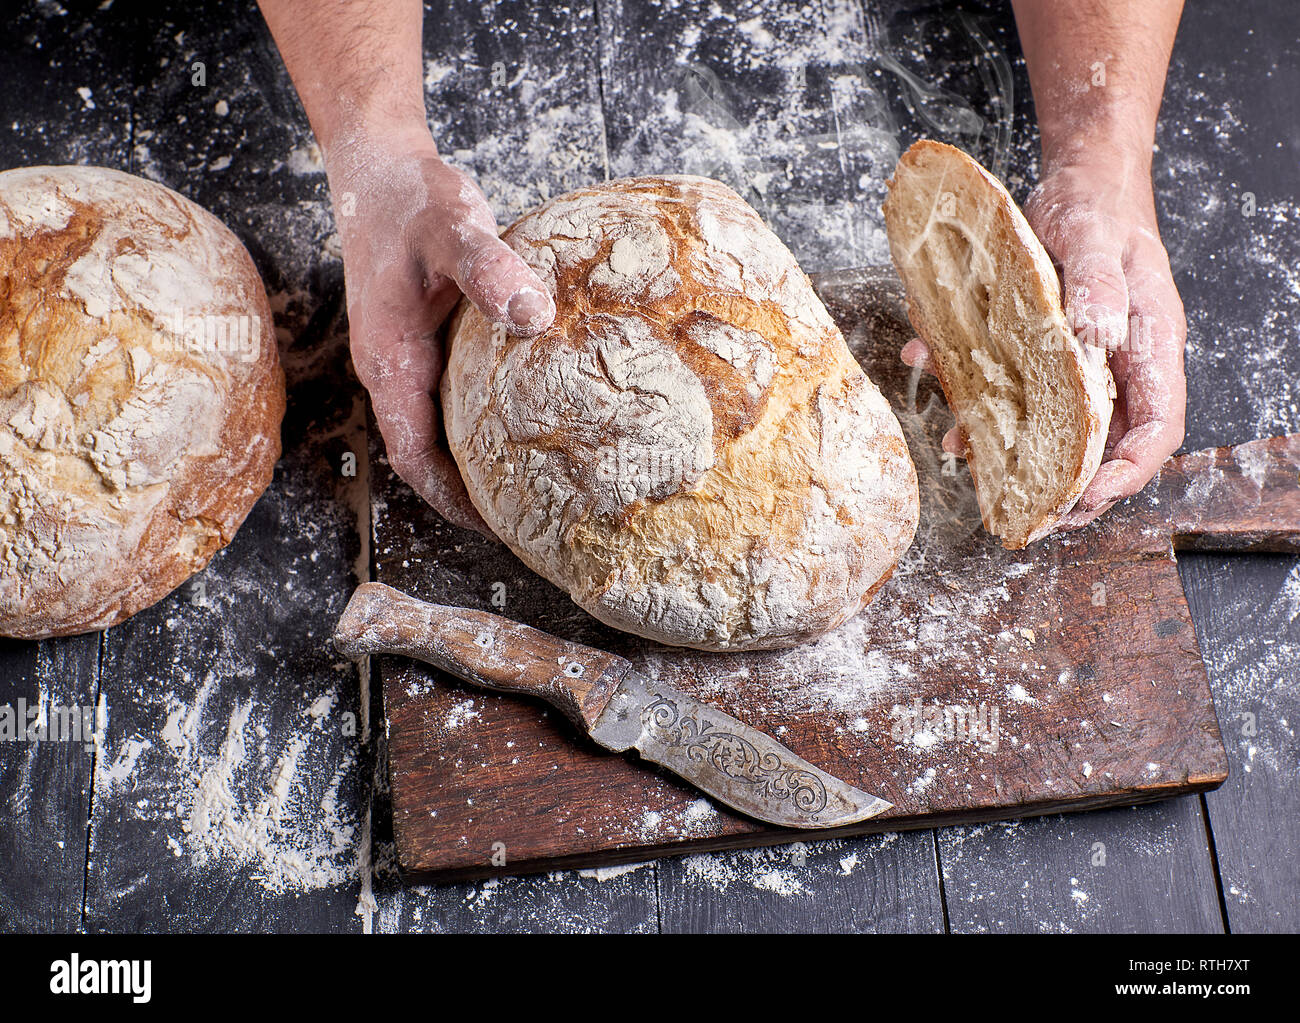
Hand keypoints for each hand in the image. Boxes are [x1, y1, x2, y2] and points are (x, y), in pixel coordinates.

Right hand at [326, 127, 554, 533]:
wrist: (379, 165)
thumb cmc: (410, 199)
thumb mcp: (452, 228)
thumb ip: (490, 269)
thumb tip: (534, 317)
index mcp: (390, 361)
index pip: (413, 456)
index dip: (452, 499)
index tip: (497, 527)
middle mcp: (392, 369)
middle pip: (425, 454)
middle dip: (470, 493)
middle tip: (530, 517)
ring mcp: (405, 357)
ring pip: (436, 429)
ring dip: (474, 461)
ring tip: (532, 484)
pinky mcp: (422, 341)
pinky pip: (447, 399)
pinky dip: (478, 422)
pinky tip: (522, 421)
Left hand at [902, 160, 1186, 529]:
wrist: (1077, 184)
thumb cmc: (1096, 208)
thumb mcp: (1095, 238)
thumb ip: (1098, 284)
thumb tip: (1096, 334)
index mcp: (1149, 345)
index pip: (1156, 426)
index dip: (1127, 470)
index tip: (1088, 496)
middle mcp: (1120, 364)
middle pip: (1109, 444)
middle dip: (1074, 488)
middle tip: (1034, 516)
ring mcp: (1085, 363)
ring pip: (1061, 428)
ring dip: (1023, 458)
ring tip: (983, 476)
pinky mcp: (1048, 355)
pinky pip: (1022, 396)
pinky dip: (989, 413)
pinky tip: (952, 418)